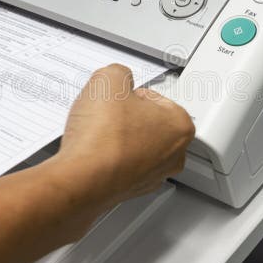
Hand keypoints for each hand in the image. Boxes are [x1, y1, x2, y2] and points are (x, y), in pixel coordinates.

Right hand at [52, 64, 194, 208]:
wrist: (82, 179)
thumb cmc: (103, 137)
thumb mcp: (109, 79)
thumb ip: (119, 73)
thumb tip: (117, 79)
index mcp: (180, 126)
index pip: (156, 98)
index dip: (131, 93)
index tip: (119, 96)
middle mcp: (172, 155)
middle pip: (148, 123)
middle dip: (127, 116)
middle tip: (108, 113)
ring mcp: (152, 176)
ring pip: (135, 146)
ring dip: (117, 137)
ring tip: (97, 133)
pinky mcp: (130, 190)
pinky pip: (120, 166)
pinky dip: (108, 158)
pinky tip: (93, 151)